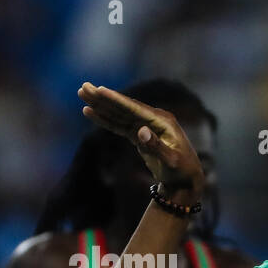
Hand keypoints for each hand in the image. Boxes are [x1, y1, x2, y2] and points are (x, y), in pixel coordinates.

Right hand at [77, 82, 204, 196]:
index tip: (99, 90)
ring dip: (101, 105)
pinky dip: (106, 119)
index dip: (116, 100)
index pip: (135, 108)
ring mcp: (146, 126)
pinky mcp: (140, 134)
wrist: (186, 181)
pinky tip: (91, 112)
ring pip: (119, 114)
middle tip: (84, 87)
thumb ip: (156, 146)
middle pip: (124, 107)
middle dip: (103, 97)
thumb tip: (140, 130)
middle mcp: (154, 120)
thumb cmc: (181, 171)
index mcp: (163, 122)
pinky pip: (120, 124)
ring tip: (82, 94)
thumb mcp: (171, 161)